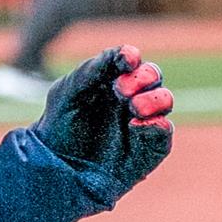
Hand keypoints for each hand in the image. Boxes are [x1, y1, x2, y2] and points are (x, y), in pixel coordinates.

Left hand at [31, 45, 173, 197]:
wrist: (56, 167)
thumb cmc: (60, 125)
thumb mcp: (68, 92)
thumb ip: (92, 70)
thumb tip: (125, 53)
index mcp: (112, 79)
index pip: (130, 61)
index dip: (131, 57)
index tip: (127, 59)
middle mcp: (130, 98)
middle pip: (152, 77)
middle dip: (144, 77)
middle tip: (122, 89)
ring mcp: (142, 121)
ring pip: (164, 101)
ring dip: (155, 99)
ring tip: (134, 106)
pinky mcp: (150, 148)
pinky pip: (164, 132)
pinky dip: (157, 125)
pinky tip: (137, 125)